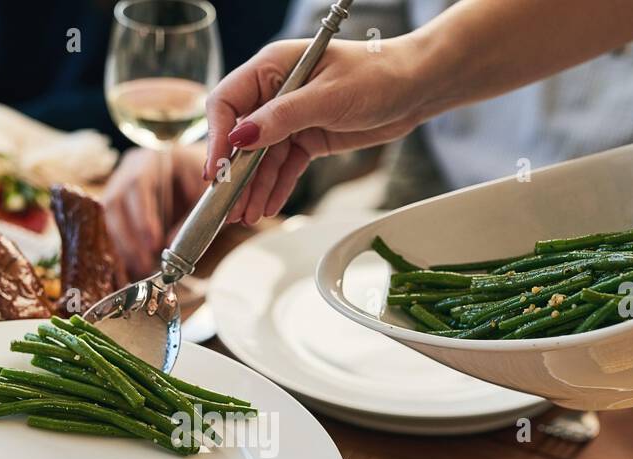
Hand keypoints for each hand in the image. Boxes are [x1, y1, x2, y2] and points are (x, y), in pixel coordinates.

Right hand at [102, 144, 208, 276]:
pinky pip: (112, 226)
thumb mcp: (206, 193)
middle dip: (128, 237)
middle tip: (144, 264)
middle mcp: (129, 169)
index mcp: (152, 159)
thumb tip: (172, 247)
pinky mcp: (119, 204)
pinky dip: (122, 247)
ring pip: (109, 216)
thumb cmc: (202, 179)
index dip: (143, 217)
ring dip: (123, 245)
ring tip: (141, 268)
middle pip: (115, 201)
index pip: (138, 184)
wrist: (195, 170)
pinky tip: (134, 265)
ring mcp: (119, 185)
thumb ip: (192, 217)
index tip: (154, 244)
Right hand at [205, 37, 422, 224]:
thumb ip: (283, 117)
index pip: (228, 102)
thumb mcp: (328, 96)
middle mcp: (275, 92)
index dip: (217, 137)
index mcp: (273, 67)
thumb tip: (241, 136)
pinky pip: (284, 167)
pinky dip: (277, 187)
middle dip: (234, 173)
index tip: (216, 170)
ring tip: (247, 216)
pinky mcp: (307, 138)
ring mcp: (290, 117)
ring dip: (254, 188)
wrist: (415, 87)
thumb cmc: (377, 74)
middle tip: (228, 206)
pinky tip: (268, 207)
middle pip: (241, 136)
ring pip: (262, 158)